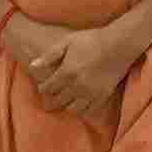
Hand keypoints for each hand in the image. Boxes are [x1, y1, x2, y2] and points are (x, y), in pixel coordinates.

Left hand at [10, 16, 128, 123]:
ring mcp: (91, 93)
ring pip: (72, 108)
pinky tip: (79, 104)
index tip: (43, 87)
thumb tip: (33, 67)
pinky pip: (88, 111)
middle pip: (58, 100)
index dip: (43, 88)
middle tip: (50, 98)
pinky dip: (81, 110)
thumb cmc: (91, 40)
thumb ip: (49, 55)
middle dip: (52, 99)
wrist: (119, 45)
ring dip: (66, 105)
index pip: (48, 88)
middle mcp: (77, 86)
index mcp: (67, 72)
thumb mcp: (67, 42)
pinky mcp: (102, 96)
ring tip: (64, 101)